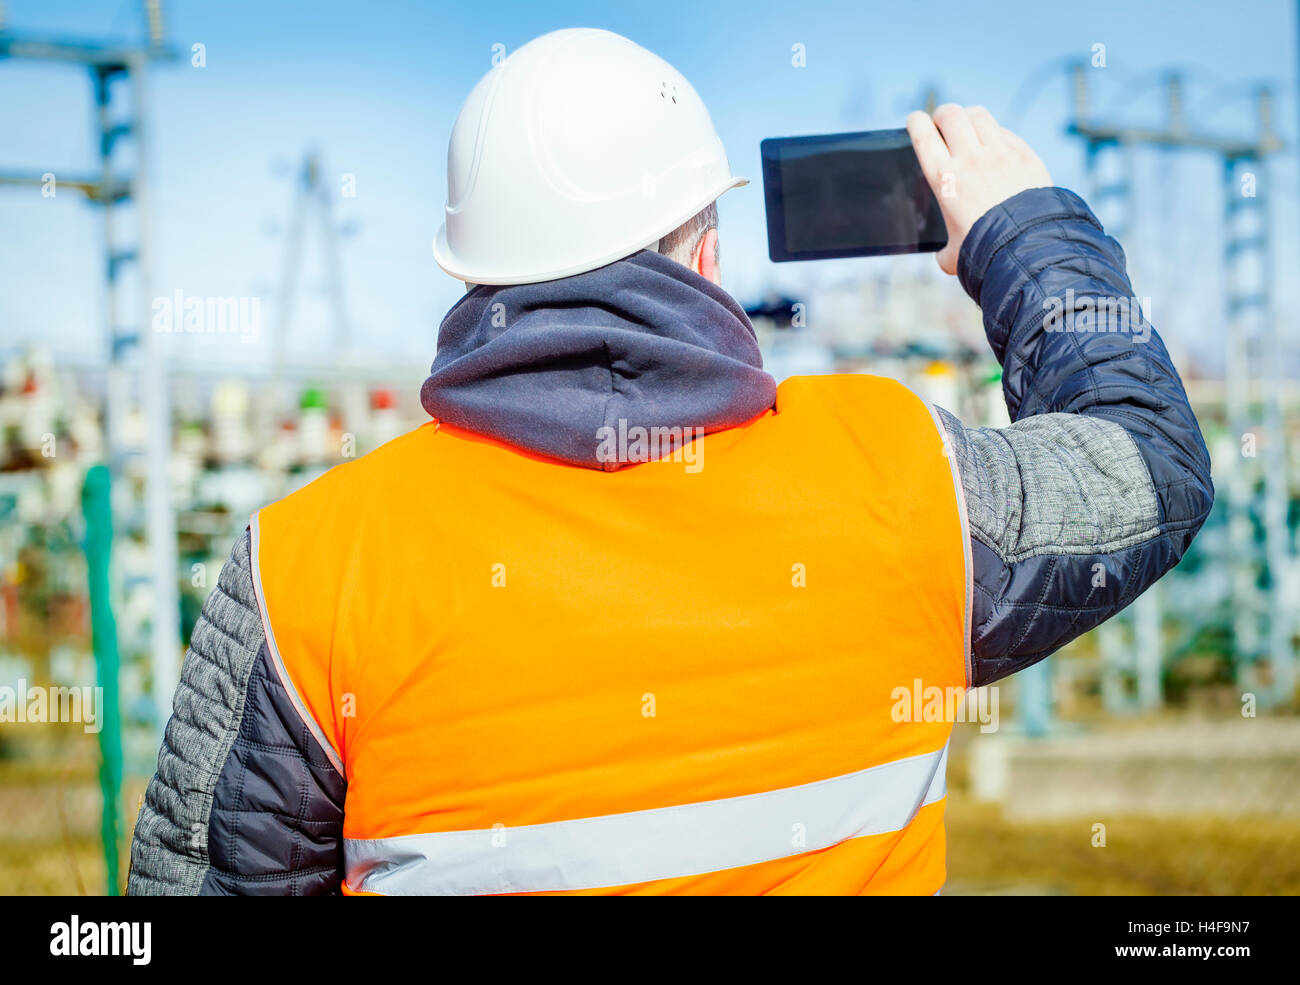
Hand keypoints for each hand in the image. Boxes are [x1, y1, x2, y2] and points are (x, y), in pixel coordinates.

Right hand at [906, 105, 1051, 274]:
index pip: (923, 134)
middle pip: (950, 114)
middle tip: (943, 123)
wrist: (1027, 246)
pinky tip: (995, 146)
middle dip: (943, 115)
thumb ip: (944, 250)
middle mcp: (969, 159)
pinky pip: (1004, 132)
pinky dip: (995, 134)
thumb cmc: (984, 251)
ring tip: (968, 127)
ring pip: (978, 115)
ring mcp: (998, 152)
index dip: (916, 122)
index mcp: (943, 178)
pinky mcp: (1023, 154)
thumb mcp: (952, 253)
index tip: (916, 120)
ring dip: (968, 117)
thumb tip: (943, 258)